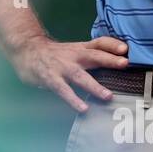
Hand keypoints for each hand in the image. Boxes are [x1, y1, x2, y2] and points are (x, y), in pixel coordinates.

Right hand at [7, 34, 128, 112]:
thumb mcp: (73, 50)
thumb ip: (91, 56)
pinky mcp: (51, 79)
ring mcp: (62, 67)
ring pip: (80, 76)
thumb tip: (115, 66)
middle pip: (94, 55)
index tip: (125, 48)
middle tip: (125, 63)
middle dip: (109, 59)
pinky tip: (83, 109)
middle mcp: (74, 56)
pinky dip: (73, 99)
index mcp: (81, 49)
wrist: (26, 49)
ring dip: (95, 86)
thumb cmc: (54, 54)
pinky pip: (63, 90)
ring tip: (108, 96)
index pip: (99, 43)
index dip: (112, 44)